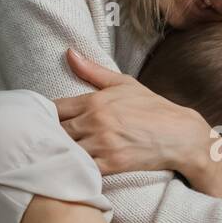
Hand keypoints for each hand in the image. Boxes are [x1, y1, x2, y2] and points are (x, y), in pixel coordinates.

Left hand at [52, 48, 213, 174]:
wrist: (180, 135)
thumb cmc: (152, 108)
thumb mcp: (123, 84)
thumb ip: (92, 71)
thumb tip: (68, 53)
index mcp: (95, 101)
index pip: (53, 109)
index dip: (44, 117)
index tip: (42, 124)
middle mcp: (95, 121)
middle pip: (54, 132)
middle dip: (47, 138)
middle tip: (41, 144)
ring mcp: (103, 144)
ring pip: (65, 152)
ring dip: (57, 155)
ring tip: (51, 158)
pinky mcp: (111, 164)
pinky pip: (81, 169)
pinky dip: (73, 170)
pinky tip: (69, 170)